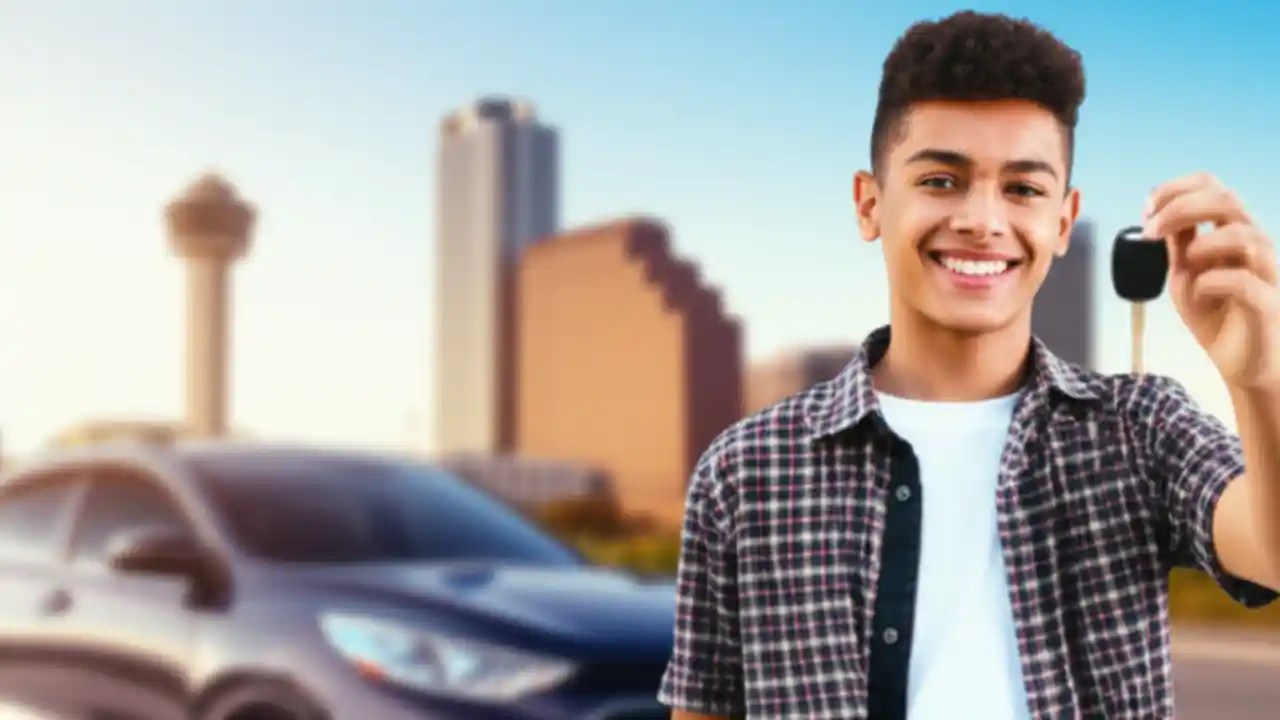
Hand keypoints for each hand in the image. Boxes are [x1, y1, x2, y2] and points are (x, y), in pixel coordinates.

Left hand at [1145, 172, 1279, 389]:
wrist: (1242, 363)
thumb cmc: (1217, 316)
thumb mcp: (1184, 273)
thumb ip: (1177, 243)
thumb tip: (1156, 210)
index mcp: (1231, 232)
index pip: (1213, 187)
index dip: (1176, 189)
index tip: (1145, 210)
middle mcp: (1253, 245)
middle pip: (1228, 200)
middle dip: (1181, 207)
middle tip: (1150, 231)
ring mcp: (1265, 273)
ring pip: (1244, 235)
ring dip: (1202, 244)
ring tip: (1184, 264)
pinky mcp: (1268, 305)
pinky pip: (1246, 281)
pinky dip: (1214, 281)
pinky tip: (1198, 292)